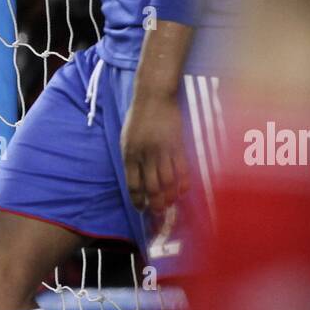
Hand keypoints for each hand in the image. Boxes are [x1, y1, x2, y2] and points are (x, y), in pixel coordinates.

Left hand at [120, 91, 188, 214]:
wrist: (154, 96)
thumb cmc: (138, 118)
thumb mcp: (127, 139)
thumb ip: (132, 160)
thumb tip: (138, 182)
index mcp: (129, 154)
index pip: (133, 184)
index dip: (137, 199)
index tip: (141, 208)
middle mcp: (145, 154)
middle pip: (151, 187)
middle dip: (155, 203)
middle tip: (159, 213)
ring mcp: (162, 150)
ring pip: (167, 181)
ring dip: (169, 196)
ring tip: (170, 204)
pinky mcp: (177, 144)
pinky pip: (182, 169)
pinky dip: (183, 183)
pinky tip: (183, 191)